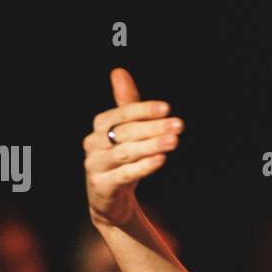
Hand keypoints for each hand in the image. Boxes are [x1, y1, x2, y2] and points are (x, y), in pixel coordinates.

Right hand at [83, 68, 183, 227]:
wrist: (110, 200)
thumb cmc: (121, 160)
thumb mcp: (125, 132)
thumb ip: (126, 105)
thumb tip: (119, 71)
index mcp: (99, 126)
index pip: (121, 114)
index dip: (144, 110)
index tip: (167, 108)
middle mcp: (93, 144)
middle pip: (126, 133)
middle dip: (153, 128)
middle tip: (178, 125)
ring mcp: (95, 166)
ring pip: (125, 153)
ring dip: (152, 145)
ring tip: (174, 141)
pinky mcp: (102, 186)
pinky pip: (124, 174)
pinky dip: (143, 166)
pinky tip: (161, 159)